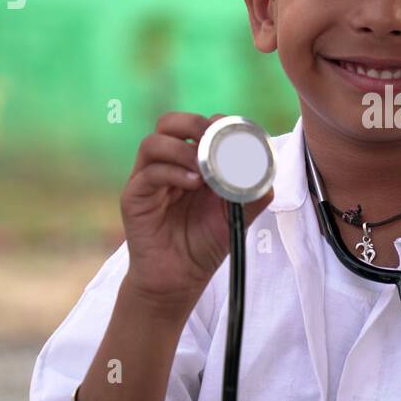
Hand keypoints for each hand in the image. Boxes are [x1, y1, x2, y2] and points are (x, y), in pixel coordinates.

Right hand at [118, 112, 273, 314]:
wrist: (179, 279)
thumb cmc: (205, 244)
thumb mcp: (237, 216)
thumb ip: (252, 192)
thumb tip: (266, 168)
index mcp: (190, 162)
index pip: (197, 126)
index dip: (215, 123)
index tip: (233, 132)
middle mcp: (167, 164)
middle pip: (168, 122)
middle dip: (192, 123)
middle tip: (212, 140)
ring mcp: (147, 178)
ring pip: (154, 142)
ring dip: (182, 149)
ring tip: (203, 171)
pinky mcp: (134, 197)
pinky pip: (149, 173)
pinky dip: (174, 173)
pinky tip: (193, 185)